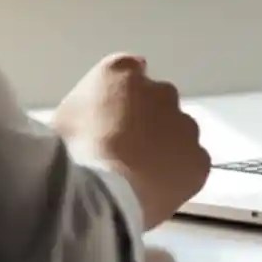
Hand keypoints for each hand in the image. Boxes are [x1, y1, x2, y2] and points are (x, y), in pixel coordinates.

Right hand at [55, 54, 210, 229]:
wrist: (101, 191)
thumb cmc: (70, 151)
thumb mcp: (62, 116)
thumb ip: (87, 101)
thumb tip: (102, 100)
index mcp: (120, 72)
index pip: (129, 70)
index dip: (122, 95)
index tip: (113, 116)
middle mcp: (160, 91)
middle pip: (158, 102)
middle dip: (146, 121)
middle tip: (123, 149)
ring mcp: (184, 126)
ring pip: (178, 132)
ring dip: (165, 145)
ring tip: (140, 173)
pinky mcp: (199, 160)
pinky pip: (192, 163)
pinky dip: (180, 172)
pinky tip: (158, 187)